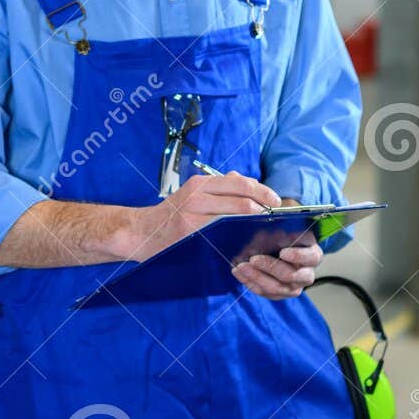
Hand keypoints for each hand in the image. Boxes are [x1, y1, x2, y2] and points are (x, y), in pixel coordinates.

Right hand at [129, 171, 283, 261]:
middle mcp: (198, 194)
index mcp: (200, 183)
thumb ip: (217, 187)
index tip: (275, 200)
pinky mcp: (192, 231)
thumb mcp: (192, 194)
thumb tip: (243, 179)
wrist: (142, 231)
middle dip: (264, 205)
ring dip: (254, 220)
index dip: (262, 190)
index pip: (239, 181)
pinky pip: (223, 230)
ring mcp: (194, 213)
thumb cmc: (172, 215)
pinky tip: (245, 239)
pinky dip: (238, 233)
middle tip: (275, 214)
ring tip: (264, 226)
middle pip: (242, 195)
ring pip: (236, 213)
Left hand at [232, 196, 322, 299]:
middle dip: (271, 267)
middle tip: (254, 259)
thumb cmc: (285, 234)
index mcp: (312, 255)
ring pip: (276, 287)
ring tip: (242, 266)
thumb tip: (271, 217)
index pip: (311, 257)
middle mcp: (305, 274)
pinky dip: (250, 282)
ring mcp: (292, 286)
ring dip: (257, 277)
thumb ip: (283, 221)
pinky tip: (239, 272)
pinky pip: (264, 292)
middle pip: (292, 276)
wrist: (279, 249)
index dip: (298, 256)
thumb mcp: (287, 223)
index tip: (283, 251)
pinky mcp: (278, 294)